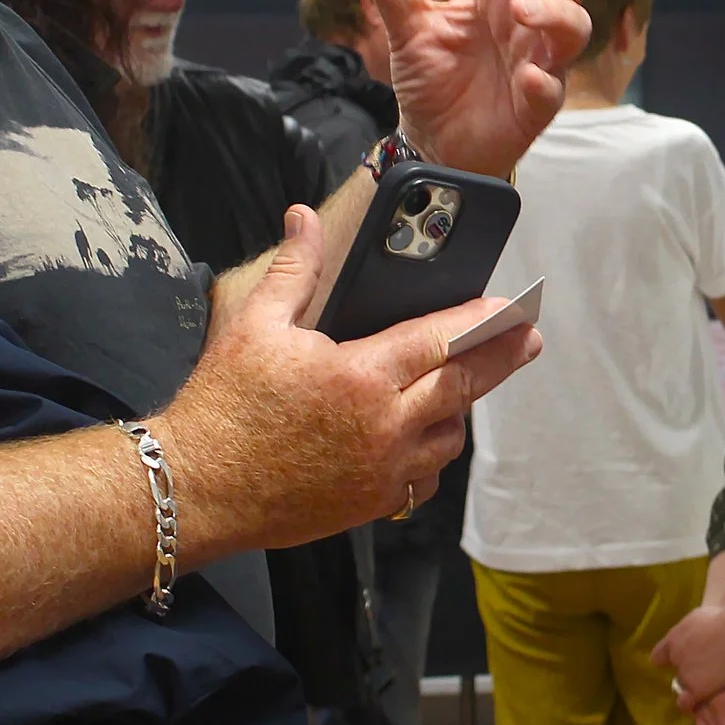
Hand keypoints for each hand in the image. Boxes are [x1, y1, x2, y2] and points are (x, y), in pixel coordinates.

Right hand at [158, 205, 542, 554]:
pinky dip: (431, 454)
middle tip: (530, 340)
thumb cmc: (222, 409)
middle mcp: (383, 428)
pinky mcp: (371, 505)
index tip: (515, 309)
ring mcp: (381, 472)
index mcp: (360, 377)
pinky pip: (423, 478)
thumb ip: (294, 270)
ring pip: (448, 437)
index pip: (442, 340)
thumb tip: (303, 219)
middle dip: (502, 359)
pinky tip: (422, 435)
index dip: (484, 321)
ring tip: (463, 383)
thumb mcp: (253, 326)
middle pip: (463, 387)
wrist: (195, 490)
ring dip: (461, 408)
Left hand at [354, 0, 589, 176]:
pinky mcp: (537, 105)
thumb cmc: (431, 80)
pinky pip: (555, 88)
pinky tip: (527, 75)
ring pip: (576, 26)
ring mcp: (537, 61)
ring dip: (555, 12)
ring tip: (521, 11)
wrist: (431, 140)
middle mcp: (526, 23)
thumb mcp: (407, 29)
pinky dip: (545, 79)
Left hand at [651, 603, 724, 708]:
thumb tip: (691, 633)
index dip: (667, 659)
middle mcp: (674, 658)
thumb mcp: (697, 617)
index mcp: (673, 639)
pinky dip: (692, 704)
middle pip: (676, 671)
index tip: (676, 661)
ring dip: (694, 686)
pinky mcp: (695, 690)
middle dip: (687, 671)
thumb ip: (689, 629)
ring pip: (683, 686)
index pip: (659, 656)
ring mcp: (684, 675)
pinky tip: (701, 702)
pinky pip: (687, 703)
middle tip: (704, 670)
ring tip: (710, 685)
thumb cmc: (721, 618)